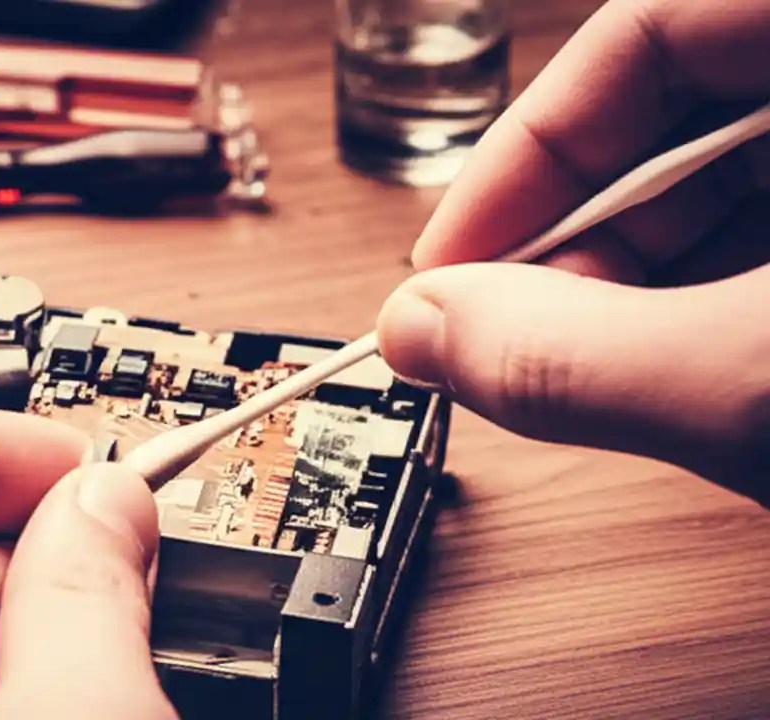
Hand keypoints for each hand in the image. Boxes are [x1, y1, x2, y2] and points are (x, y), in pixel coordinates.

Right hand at [375, 0, 769, 503]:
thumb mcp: (761, 380)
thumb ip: (573, 354)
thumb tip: (422, 331)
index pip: (645, 32)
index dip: (526, 149)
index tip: (450, 262)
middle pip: (677, 123)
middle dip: (574, 240)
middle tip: (506, 336)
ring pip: (728, 199)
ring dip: (631, 293)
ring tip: (584, 374)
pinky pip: (769, 259)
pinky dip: (704, 321)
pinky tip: (676, 381)